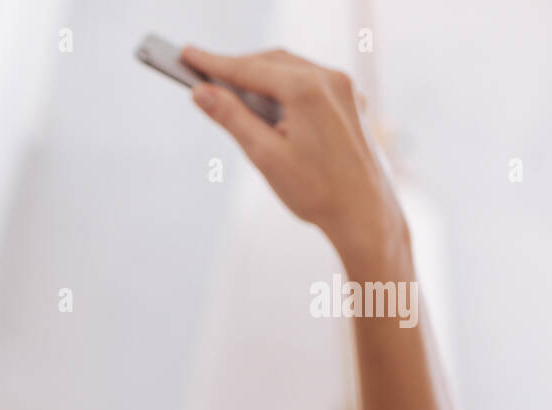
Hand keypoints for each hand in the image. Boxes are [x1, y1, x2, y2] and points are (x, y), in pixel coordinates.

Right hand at [181, 46, 406, 265]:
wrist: (365, 213)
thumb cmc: (316, 190)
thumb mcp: (264, 155)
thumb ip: (231, 117)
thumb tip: (200, 92)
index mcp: (307, 89)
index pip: (248, 69)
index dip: (213, 63)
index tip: (186, 54)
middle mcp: (329, 79)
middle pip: (271, 62)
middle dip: (236, 66)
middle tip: (202, 72)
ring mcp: (344, 88)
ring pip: (291, 69)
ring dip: (259, 74)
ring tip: (229, 88)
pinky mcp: (350, 102)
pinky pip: (310, 81)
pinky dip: (282, 84)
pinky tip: (267, 101)